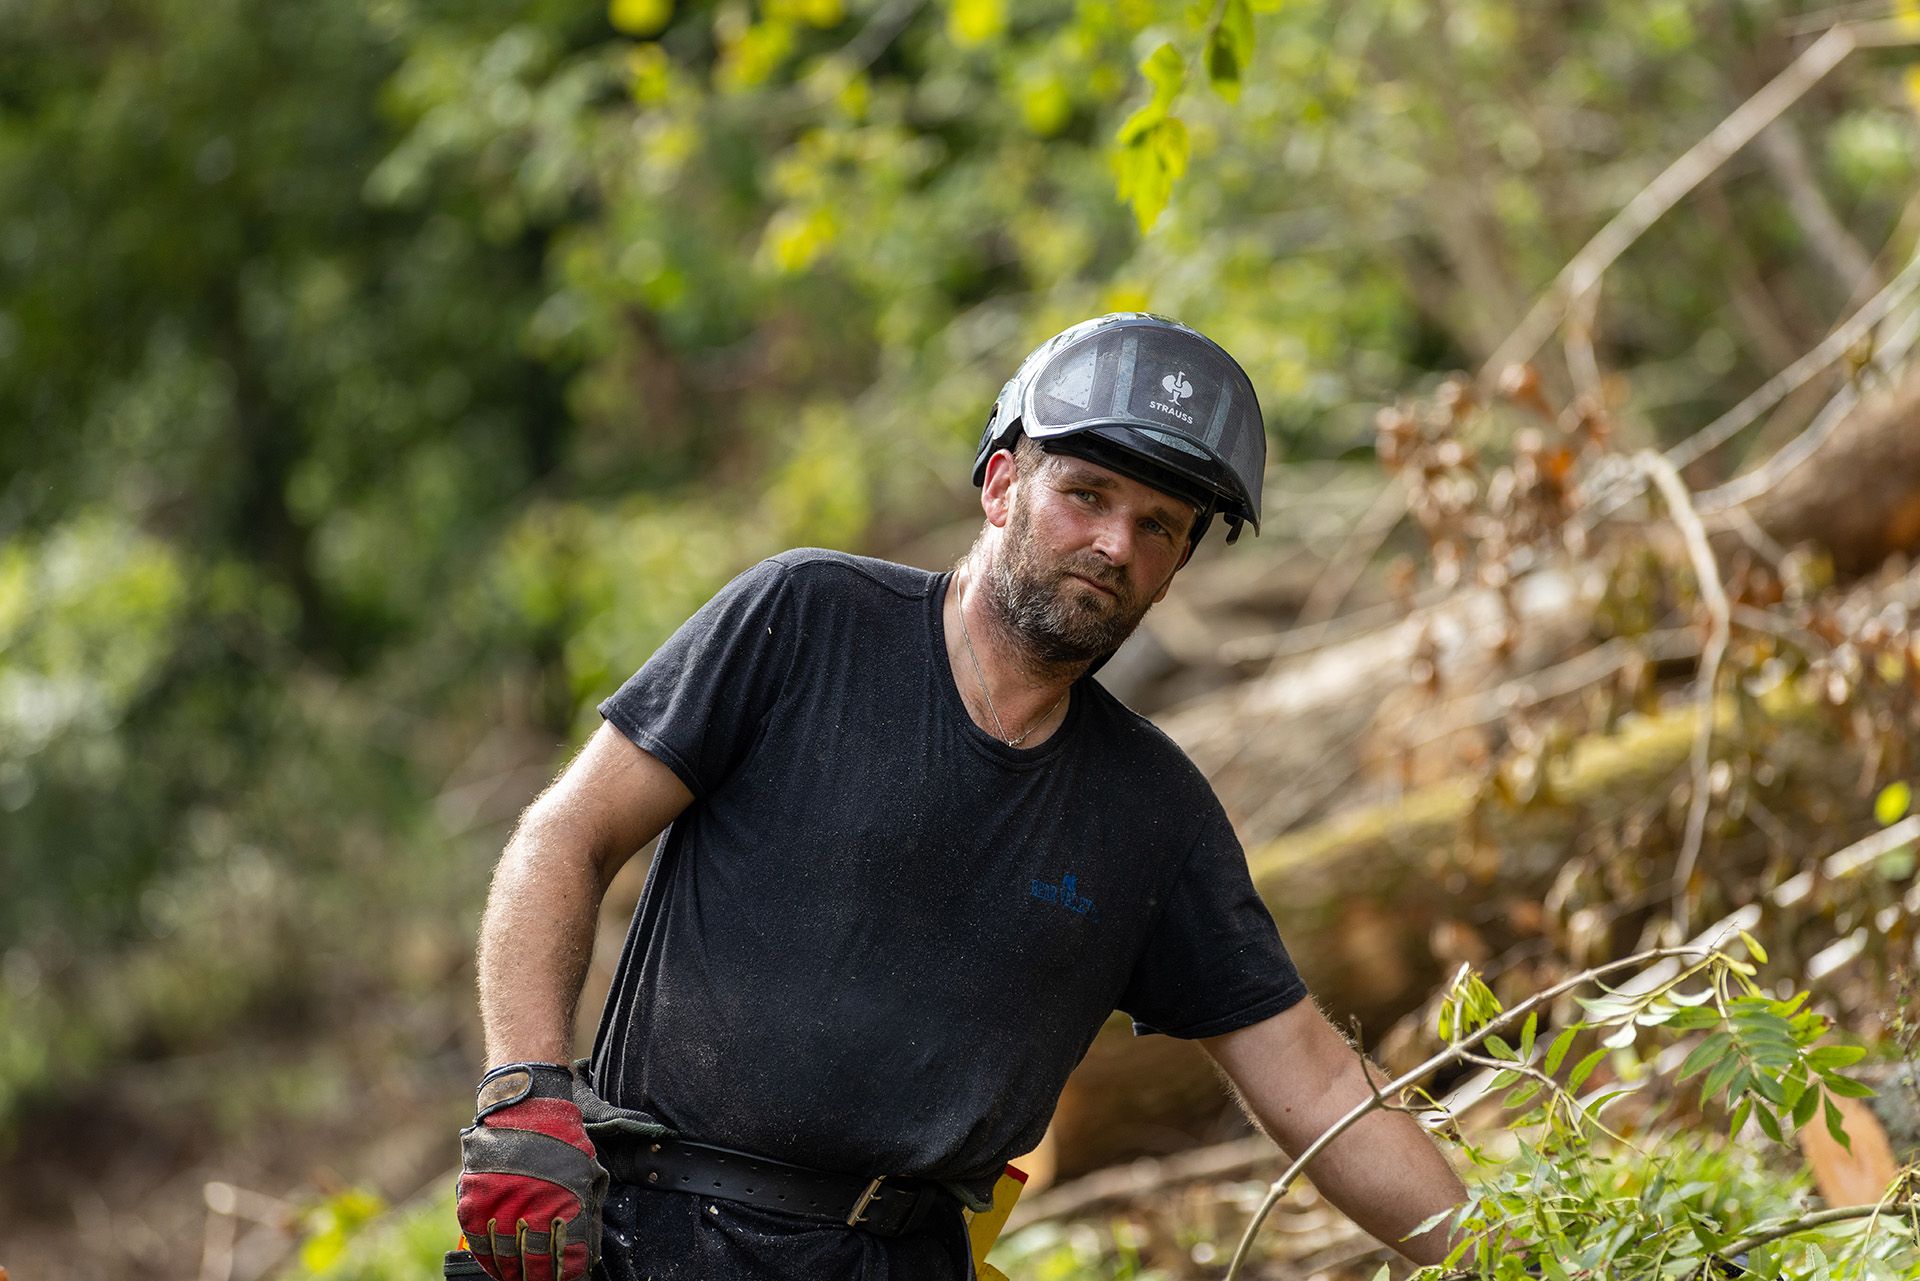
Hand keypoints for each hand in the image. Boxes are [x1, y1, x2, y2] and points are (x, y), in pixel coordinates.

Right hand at [456, 1063, 608, 1280]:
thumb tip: (587, 1251)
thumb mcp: (586, 1171)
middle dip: (540, 1277)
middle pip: (536, 1263)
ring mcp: (501, 1206)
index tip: (568, 1278)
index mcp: (566, 1204)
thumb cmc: (562, 1139)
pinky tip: (495, 1267)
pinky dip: (487, 1258)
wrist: (526, 1106)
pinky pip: (479, 1241)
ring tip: (518, 1279)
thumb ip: (586, 1211)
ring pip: (506, 1257)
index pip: (569, 1256)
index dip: (568, 1273)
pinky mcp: (476, 1201)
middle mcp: (533, 1209)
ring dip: (513, 1273)